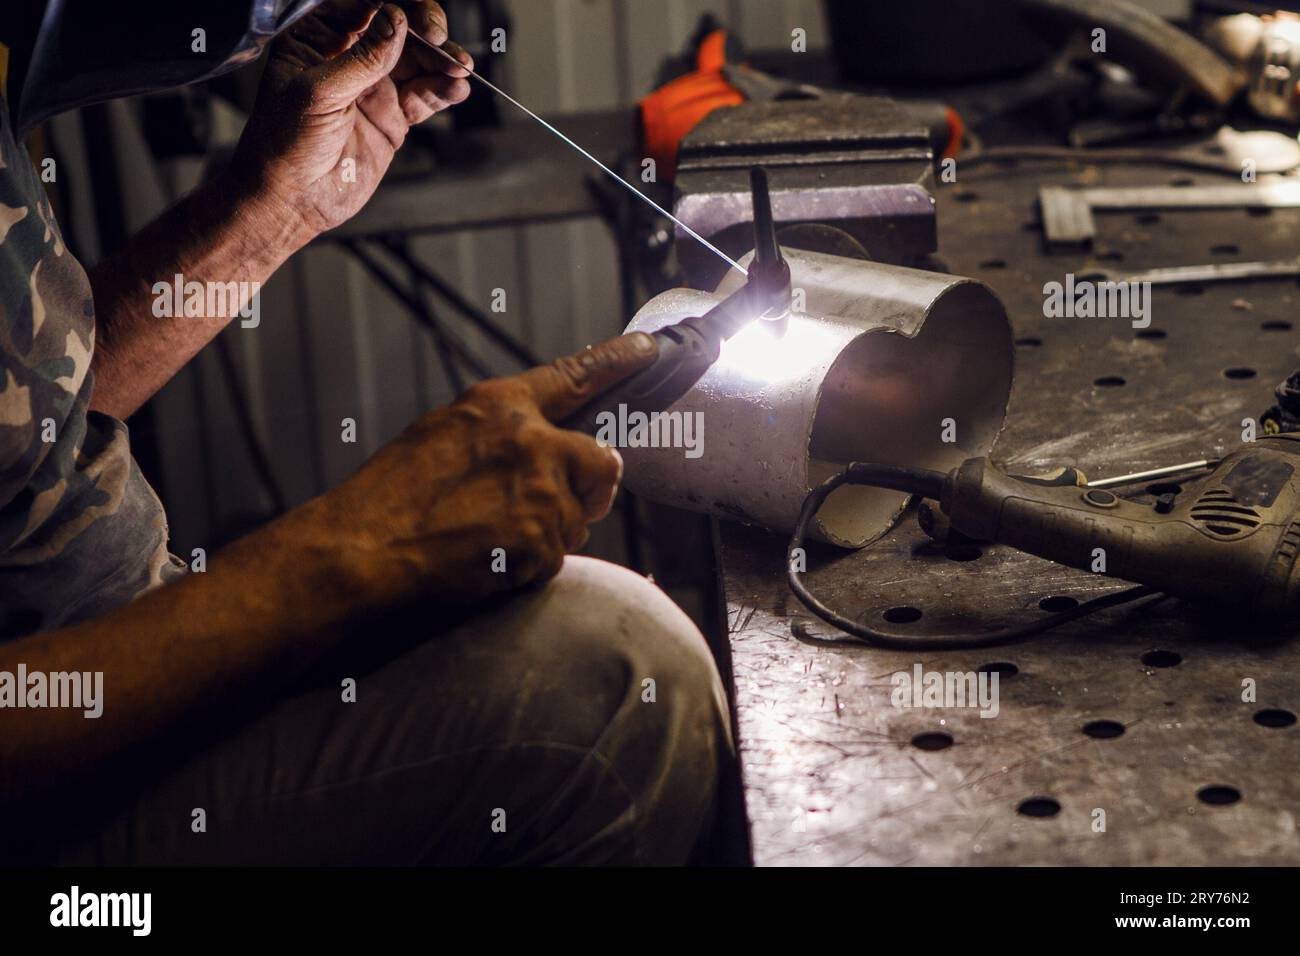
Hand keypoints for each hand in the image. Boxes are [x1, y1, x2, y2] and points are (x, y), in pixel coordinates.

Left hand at [231, 1, 471, 240]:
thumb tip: (395, 20)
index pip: (364, 5)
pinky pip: (426, 95)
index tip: (414, 18)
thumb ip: (361, 58)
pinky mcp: (394, 116)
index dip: (394, 6)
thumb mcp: (318, 92)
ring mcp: (375, 86)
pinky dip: (445, 90)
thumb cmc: (284, 145)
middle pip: (399, 26)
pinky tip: (456, 88)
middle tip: (438, 38)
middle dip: (424, 28)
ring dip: (443, 60)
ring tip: (459, 67)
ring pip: (419, 59)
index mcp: (318, 37)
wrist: (293, 200)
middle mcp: (350, 56)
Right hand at [302, 333, 658, 608]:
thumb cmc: (390, 497)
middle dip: (588, 491)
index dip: (617, 362)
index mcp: (499, 406)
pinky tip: (488, 561)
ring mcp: (538, 490)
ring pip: (579, 518)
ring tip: (490, 537)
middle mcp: (529, 440)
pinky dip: (530, 566)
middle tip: (551, 509)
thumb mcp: (441, 436)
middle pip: (602, 463)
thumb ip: (499, 433)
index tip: (647, 349)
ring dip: (548, 534)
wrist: (362, 549)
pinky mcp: (539, 539)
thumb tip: (539, 444)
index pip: (574, 376)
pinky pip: (557, 558)